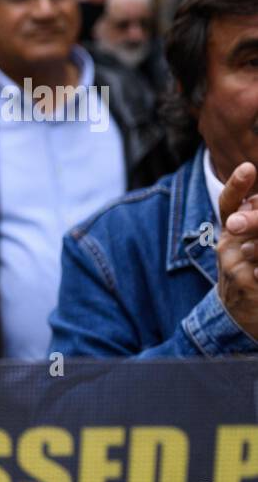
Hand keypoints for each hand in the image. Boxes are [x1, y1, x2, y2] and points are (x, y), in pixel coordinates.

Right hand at [214, 161, 257, 338]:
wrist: (240, 314)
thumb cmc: (252, 272)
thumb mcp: (249, 245)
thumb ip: (250, 220)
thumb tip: (256, 204)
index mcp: (231, 231)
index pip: (229, 202)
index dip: (237, 186)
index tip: (248, 168)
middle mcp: (227, 245)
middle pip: (249, 221)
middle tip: (246, 220)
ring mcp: (234, 265)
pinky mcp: (244, 283)